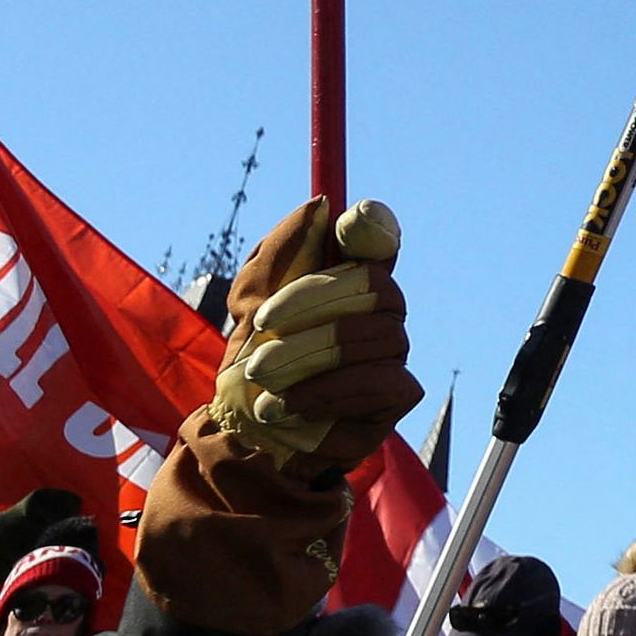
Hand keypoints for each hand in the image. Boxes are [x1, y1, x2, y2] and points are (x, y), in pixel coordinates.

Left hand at [206, 198, 421, 474]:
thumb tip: (322, 206)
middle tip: (260, 326)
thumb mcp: (251, 298)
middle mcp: (382, 313)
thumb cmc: (252, 358)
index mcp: (350, 280)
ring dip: (306, 357)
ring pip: (375, 338)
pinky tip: (287, 406)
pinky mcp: (394, 400)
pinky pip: (381, 383)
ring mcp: (393, 355)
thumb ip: (283, 252)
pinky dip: (327, 392)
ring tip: (261, 378)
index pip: (379, 241)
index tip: (350, 220)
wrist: (241, 429)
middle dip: (311, 306)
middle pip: (378, 289)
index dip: (374, 227)